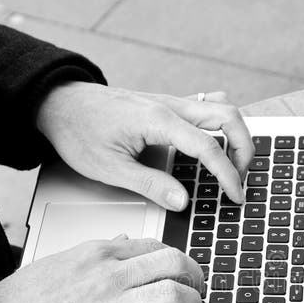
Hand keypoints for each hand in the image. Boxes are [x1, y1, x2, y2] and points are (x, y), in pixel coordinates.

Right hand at [0, 237, 203, 302]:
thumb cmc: (22, 300)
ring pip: (172, 293)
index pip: (153, 245)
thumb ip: (98, 252)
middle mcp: (108, 274)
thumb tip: (124, 240)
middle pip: (171, 263)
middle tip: (199, 290)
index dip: (178, 260)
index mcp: (97, 252)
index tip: (185, 272)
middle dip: (195, 277)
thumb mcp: (61, 261)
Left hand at [35, 83, 253, 209]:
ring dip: (236, 135)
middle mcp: (170, 105)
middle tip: (241, 179)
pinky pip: (206, 106)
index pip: (208, 147)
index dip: (228, 174)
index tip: (236, 195)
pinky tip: (217, 143)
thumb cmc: (78, 131)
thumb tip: (183, 201)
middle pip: (228, 117)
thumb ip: (150, 185)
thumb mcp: (109, 168)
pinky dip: (220, 124)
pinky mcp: (166, 104)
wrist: (58, 103)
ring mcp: (170, 101)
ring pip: (222, 108)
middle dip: (245, 149)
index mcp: (158, 120)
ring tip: (233, 166)